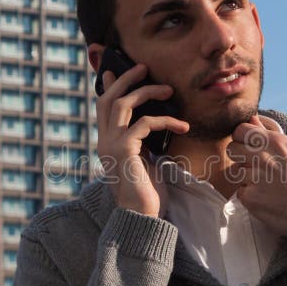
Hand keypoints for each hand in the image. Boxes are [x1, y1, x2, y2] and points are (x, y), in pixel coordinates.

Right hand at [95, 64, 188, 216]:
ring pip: (122, 104)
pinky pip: (144, 123)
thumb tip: (149, 123)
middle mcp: (104, 142)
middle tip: (144, 67)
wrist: (143, 218)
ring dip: (145, 92)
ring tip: (168, 89)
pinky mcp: (124, 151)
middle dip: (125, 79)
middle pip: (108, 99)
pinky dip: (165, 119)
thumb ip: (142, 141)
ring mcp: (111, 145)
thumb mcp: (145, 160)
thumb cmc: (147, 193)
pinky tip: (183, 125)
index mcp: (107, 143)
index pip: (103, 107)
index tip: (115, 69)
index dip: (109, 86)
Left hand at [227, 115, 286, 240]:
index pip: (240, 130)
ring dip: (245, 177)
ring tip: (264, 183)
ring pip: (235, 171)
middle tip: (253, 166)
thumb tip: (251, 119)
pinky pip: (240, 191)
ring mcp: (256, 178)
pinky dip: (249, 195)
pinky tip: (265, 196)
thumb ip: (269, 135)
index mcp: (275, 142)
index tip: (247, 146)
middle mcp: (264, 157)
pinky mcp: (250, 198)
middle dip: (240, 157)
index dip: (242, 138)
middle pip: (232, 149)